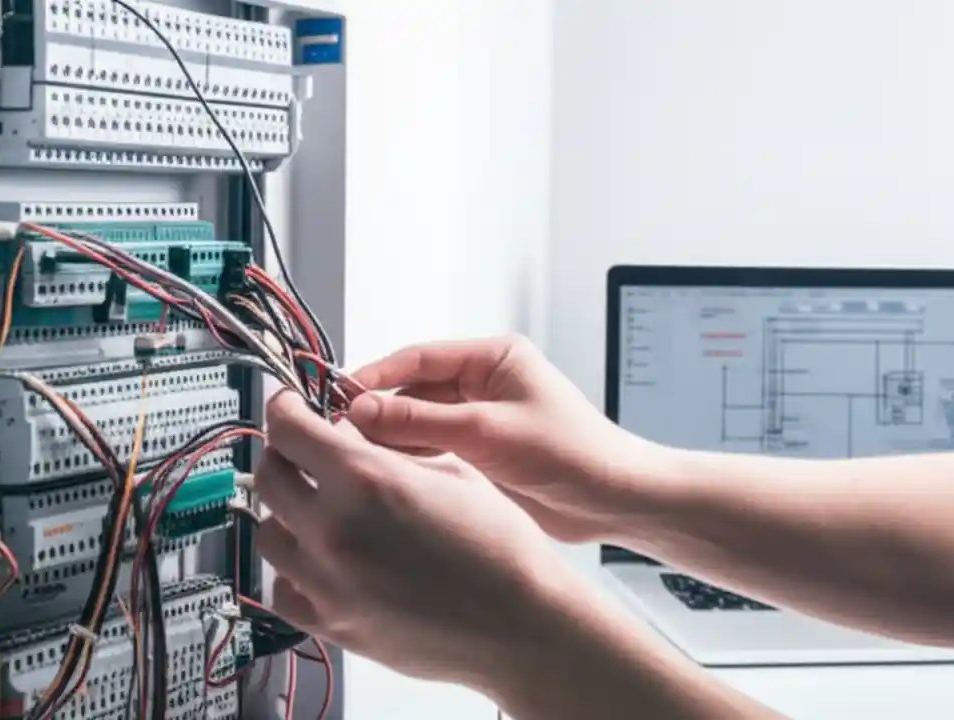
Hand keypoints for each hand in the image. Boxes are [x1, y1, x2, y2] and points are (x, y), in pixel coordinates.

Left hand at [253, 390, 587, 686]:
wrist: (521, 624)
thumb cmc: (501, 548)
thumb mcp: (452, 471)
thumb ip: (389, 448)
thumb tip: (349, 433)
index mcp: (366, 478)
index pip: (288, 428)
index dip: (285, 409)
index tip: (290, 408)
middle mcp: (336, 527)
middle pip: (268, 477)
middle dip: (284, 456)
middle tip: (304, 454)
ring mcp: (327, 581)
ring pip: (268, 533)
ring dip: (287, 513)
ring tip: (318, 511)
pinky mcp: (331, 623)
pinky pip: (283, 588)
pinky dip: (294, 570)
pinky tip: (323, 562)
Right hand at [347, 335, 646, 541]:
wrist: (614, 501)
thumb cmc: (572, 453)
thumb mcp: (488, 431)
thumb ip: (421, 420)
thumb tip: (361, 409)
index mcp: (494, 358)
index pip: (420, 357)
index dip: (377, 375)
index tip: (339, 395)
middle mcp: (485, 384)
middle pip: (415, 390)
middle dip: (380, 411)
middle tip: (341, 434)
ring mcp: (483, 420)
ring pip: (420, 423)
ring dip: (393, 438)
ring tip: (357, 457)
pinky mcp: (483, 454)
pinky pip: (434, 450)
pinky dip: (411, 460)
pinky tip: (388, 474)